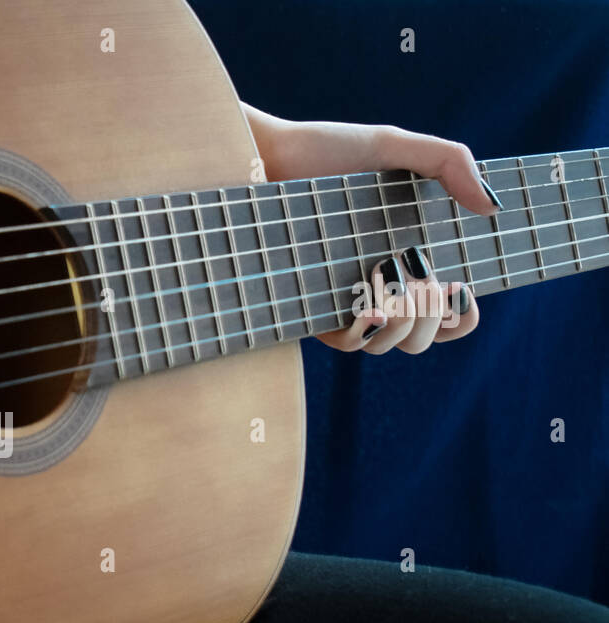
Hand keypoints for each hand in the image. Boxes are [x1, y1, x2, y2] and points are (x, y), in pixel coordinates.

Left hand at [242, 104, 494, 353]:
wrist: (261, 157)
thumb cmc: (322, 151)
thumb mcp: (391, 147)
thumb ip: (448, 162)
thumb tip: (492, 207)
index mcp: (404, 256)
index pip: (445, 311)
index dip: (461, 316)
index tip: (460, 289)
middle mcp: (375, 285)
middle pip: (419, 339)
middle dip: (431, 319)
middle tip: (424, 279)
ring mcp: (341, 298)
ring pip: (384, 345)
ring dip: (402, 323)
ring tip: (392, 276)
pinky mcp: (307, 305)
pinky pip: (343, 340)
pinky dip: (364, 329)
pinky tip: (370, 305)